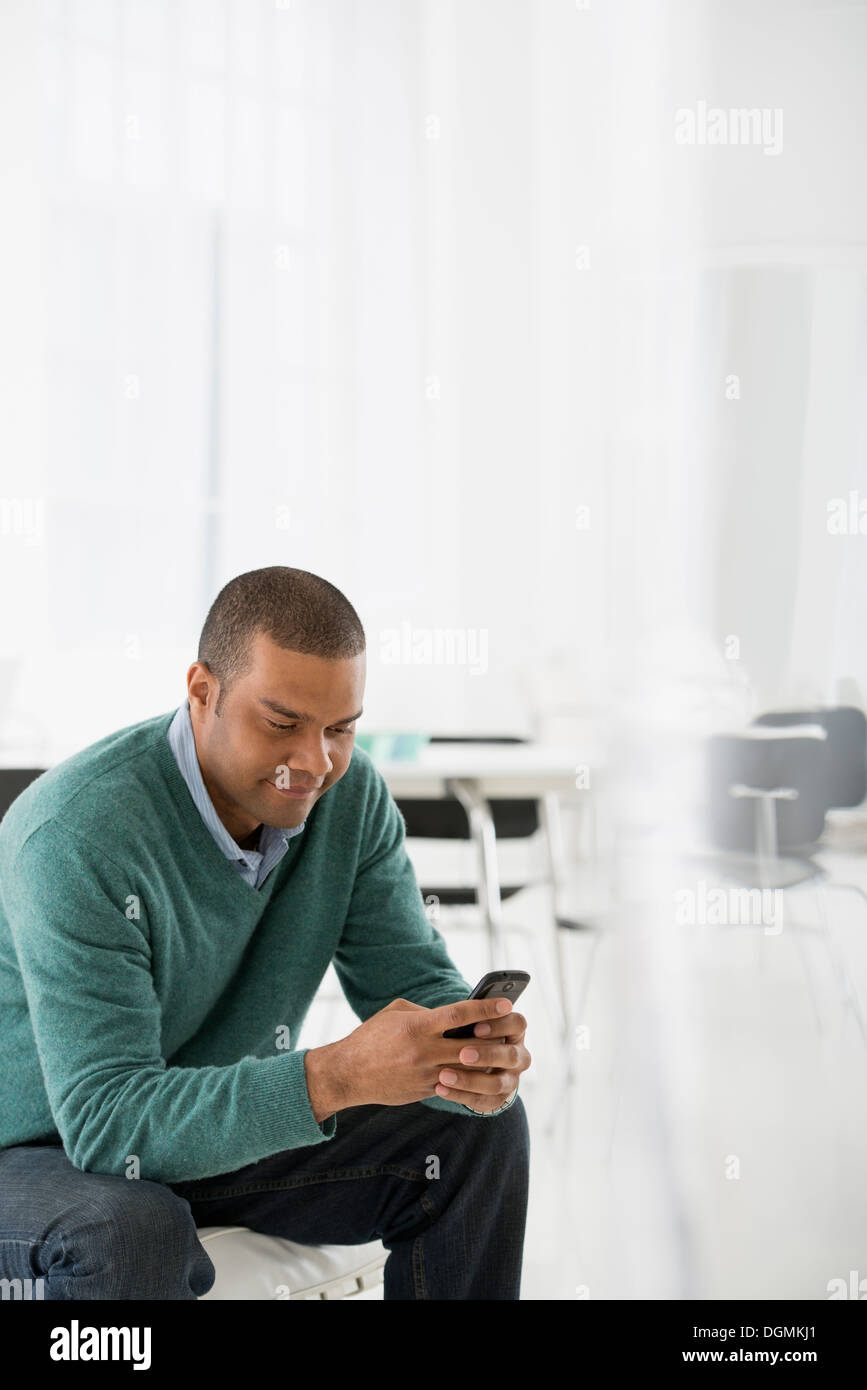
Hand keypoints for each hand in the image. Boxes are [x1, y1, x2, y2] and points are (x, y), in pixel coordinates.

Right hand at [304, 996, 530, 1118]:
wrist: (347, 1074)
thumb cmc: (371, 1038)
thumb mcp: (395, 1013)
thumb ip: (425, 1012)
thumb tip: (451, 1016)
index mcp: (418, 1026)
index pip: (459, 1015)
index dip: (485, 1008)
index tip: (506, 1003)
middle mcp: (425, 1051)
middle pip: (472, 1045)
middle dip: (496, 1038)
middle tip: (514, 1031)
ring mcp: (426, 1074)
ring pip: (468, 1070)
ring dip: (488, 1062)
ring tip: (503, 1053)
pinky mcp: (425, 1091)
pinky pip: (454, 1084)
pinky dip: (468, 1077)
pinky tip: (481, 1071)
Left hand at [434, 1004, 530, 1112]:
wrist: (468, 1061)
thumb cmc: (465, 1031)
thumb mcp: (467, 1019)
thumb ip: (464, 1014)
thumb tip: (440, 1011)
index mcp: (514, 1030)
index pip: (517, 1023)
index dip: (499, 1025)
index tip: (476, 1027)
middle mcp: (518, 1055)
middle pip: (510, 1055)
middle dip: (486, 1055)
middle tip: (462, 1054)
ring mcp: (511, 1079)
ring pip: (497, 1084)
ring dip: (471, 1080)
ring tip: (443, 1075)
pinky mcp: (497, 1099)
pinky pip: (483, 1101)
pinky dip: (461, 1096)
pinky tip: (439, 1088)